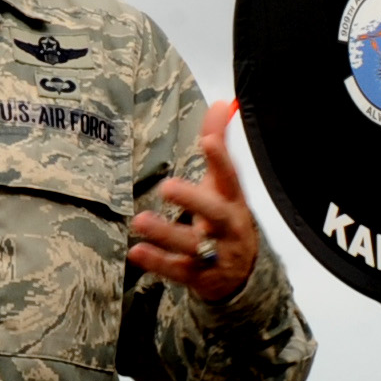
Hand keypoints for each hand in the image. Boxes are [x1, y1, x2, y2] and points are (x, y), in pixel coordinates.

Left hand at [127, 98, 262, 302]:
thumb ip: (219, 142)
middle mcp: (226, 228)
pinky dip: (158, 263)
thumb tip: (222, 103)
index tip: (207, 141)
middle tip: (167, 186)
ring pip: (193, 246)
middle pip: (214, 214)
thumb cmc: (225, 217)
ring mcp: (214, 255)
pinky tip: (136, 252)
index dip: (220, 159)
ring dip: (166, 233)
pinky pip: (178, 271)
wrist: (244, 276)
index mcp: (233, 201)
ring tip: (140, 220)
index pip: (229, 177)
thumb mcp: (223, 184)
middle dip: (193, 199)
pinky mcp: (199, 277)